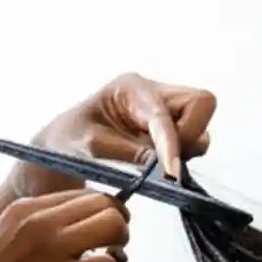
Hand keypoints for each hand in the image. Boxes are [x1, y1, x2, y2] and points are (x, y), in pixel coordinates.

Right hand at [0, 190, 127, 261]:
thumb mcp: (5, 239)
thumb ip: (38, 228)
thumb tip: (86, 231)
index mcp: (25, 208)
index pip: (84, 194)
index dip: (99, 214)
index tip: (96, 236)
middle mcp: (43, 221)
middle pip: (107, 205)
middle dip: (116, 226)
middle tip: (107, 251)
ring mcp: (57, 250)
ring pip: (116, 228)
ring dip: (117, 249)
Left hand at [11, 72, 217, 196]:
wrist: (60, 147)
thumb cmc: (68, 140)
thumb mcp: (89, 146)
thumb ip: (126, 151)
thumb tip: (160, 164)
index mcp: (130, 87)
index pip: (163, 114)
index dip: (171, 142)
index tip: (171, 173)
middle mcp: (152, 92)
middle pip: (201, 104)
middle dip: (191, 134)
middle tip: (167, 164)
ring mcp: (164, 109)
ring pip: (200, 123)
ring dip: (187, 147)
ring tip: (157, 165)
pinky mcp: (169, 128)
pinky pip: (193, 139)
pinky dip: (183, 154)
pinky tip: (159, 165)